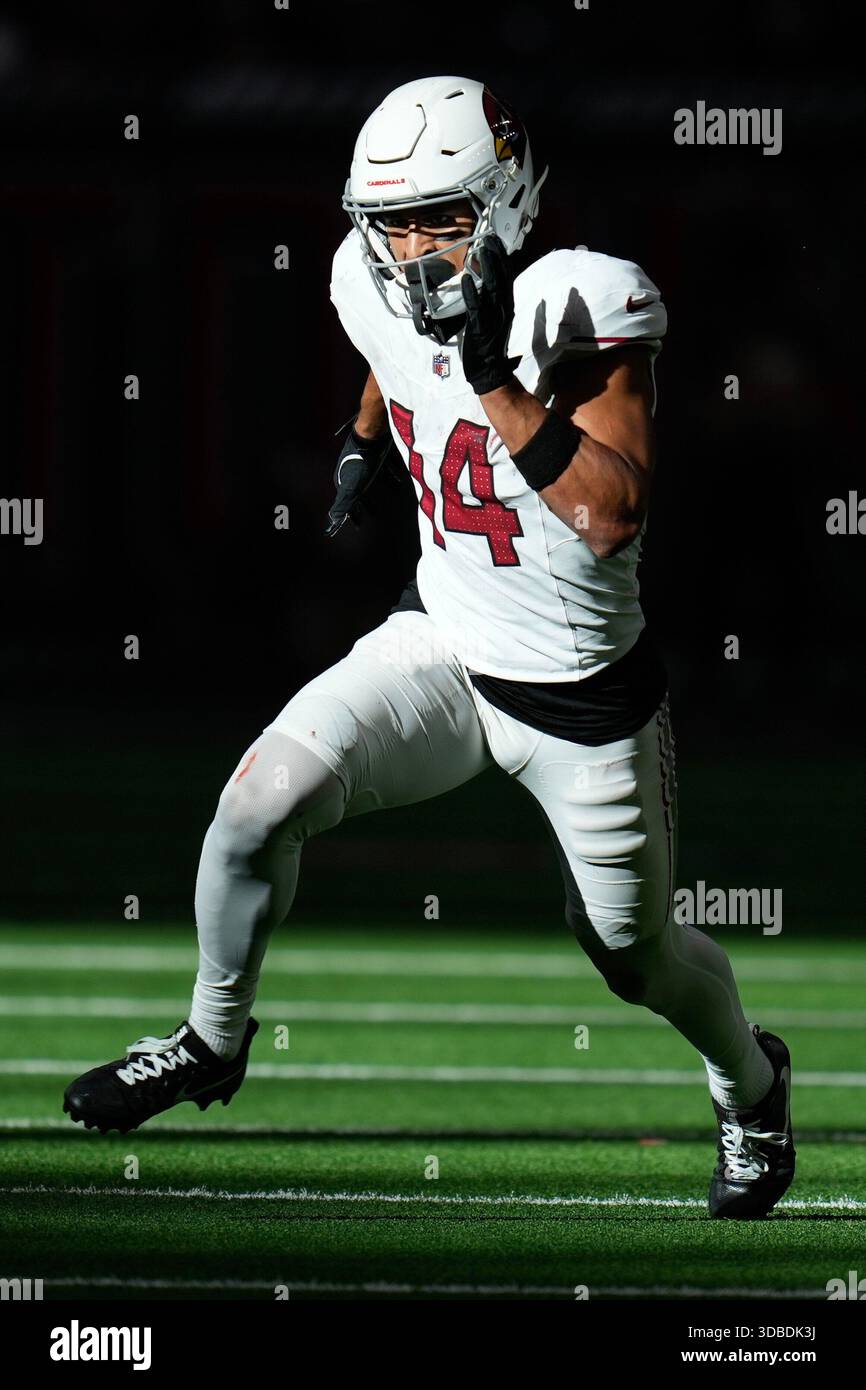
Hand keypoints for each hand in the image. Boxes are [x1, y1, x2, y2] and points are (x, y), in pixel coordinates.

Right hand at [324, 425, 391, 537]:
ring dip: (383, 485)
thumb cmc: (362, 461)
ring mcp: (365, 459)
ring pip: (374, 477)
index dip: (353, 514)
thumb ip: (344, 505)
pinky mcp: (377, 451)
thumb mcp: (352, 488)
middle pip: (360, 489)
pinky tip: (400, 477)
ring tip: (395, 491)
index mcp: (345, 479)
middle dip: (366, 501)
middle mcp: (353, 468)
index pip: (347, 501)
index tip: (358, 525)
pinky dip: (391, 472)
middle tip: (374, 512)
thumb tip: (332, 525)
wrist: (371, 433)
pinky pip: (385, 465)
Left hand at [459, 235, 516, 395]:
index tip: (495, 242)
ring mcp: (492, 318)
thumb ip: (495, 301)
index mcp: (506, 306)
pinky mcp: (480, 328)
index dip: (501, 259)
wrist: (488, 371)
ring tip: (481, 251)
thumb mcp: (495, 318)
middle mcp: (502, 309)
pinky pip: (476, 308)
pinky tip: (468, 279)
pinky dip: (472, 293)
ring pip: (491, 289)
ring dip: (487, 270)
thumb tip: (493, 284)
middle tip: (490, 239)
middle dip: (497, 258)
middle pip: (502, 278)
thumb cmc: (489, 345)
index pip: (506, 277)